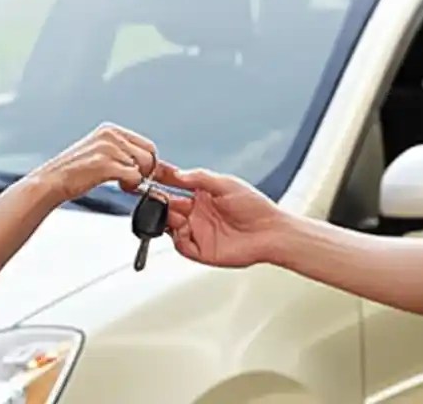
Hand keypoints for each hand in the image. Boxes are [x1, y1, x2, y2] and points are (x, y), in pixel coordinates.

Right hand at [31, 122, 157, 204]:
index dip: (149, 162)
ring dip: (138, 179)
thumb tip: (145, 164)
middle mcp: (110, 135)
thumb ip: (121, 154)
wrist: (51, 182)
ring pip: (144, 166)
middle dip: (147, 171)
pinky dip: (132, 186)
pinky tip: (120, 187)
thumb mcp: (99, 153)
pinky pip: (134, 176)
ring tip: (124, 184)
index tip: (147, 175)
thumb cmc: (73, 172)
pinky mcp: (105, 164)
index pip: (146, 144)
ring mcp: (108, 149)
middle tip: (136, 182)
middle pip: (149, 153)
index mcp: (110, 130)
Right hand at [154, 162, 285, 268]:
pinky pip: (182, 245)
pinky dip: (177, 238)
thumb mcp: (226, 184)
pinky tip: (182, 229)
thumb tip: (178, 174)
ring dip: (165, 218)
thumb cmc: (255, 207)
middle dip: (158, 200)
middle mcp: (198, 213)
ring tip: (169, 212)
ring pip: (170, 226)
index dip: (163, 179)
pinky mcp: (202, 250)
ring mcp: (198, 232)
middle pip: (168, 206)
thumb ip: (200, 178)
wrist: (271, 232)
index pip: (175, 185)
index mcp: (202, 195)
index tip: (151, 172)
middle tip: (152, 195)